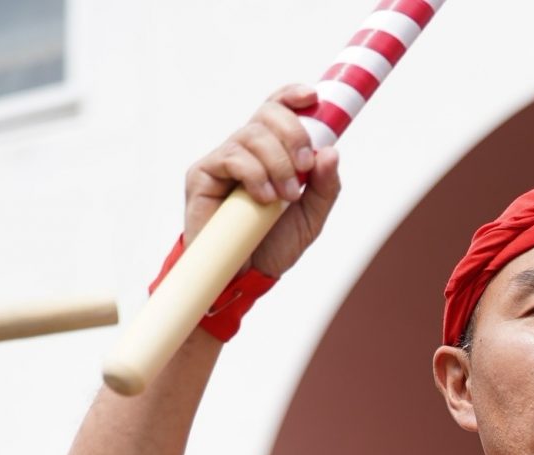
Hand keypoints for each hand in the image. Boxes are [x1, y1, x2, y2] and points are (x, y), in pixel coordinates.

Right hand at [185, 84, 341, 278]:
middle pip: (268, 114)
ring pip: (252, 135)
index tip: (313, 98)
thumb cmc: (274, 246)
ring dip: (277, 163)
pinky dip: (255, 175)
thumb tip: (331, 152)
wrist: (246, 277)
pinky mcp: (202, 175)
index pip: (278, 110)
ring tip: (286, 196)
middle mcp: (246, 150)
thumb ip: (326, 188)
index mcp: (271, 153)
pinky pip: (232, 158)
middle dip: (293, 135)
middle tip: (305, 168)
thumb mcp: (311, 218)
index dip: (293, 96)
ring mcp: (223, 160)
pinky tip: (264, 199)